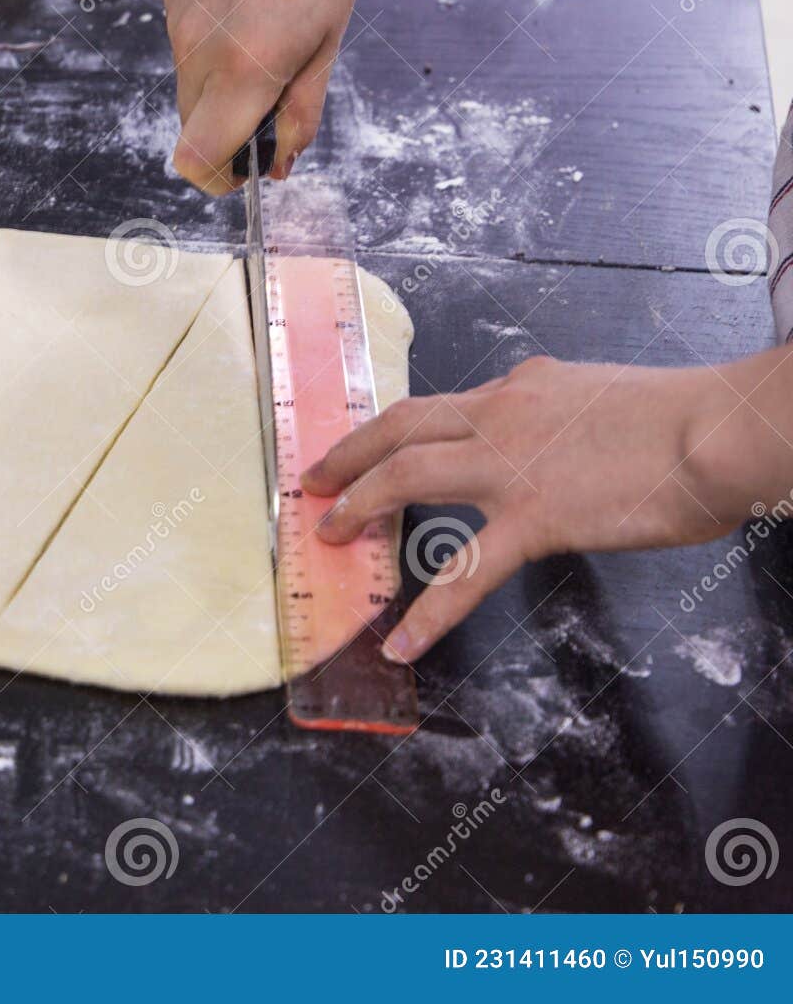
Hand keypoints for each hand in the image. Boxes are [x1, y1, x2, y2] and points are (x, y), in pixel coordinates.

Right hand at [166, 0, 372, 193]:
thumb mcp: (329, 43)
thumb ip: (301, 112)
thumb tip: (282, 163)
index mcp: (246, 68)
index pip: (197, 159)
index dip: (217, 180)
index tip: (245, 171)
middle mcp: (200, 52)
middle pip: (192, 132)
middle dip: (226, 135)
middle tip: (271, 105)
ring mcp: (179, 26)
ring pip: (189, 94)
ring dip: (222, 93)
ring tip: (266, 46)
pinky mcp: (171, 3)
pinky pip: (187, 54)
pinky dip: (214, 56)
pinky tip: (248, 15)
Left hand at [300, 354, 791, 662]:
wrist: (718, 428)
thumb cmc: (685, 416)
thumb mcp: (603, 395)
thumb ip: (562, 410)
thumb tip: (551, 424)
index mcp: (521, 389)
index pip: (439, 405)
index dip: (393, 428)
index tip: (368, 445)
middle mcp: (502, 416)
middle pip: (400, 427)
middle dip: (348, 453)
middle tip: (314, 479)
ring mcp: (510, 467)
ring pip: (406, 477)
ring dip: (358, 504)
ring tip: (328, 533)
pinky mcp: (535, 518)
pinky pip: (465, 573)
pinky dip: (428, 613)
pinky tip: (401, 642)